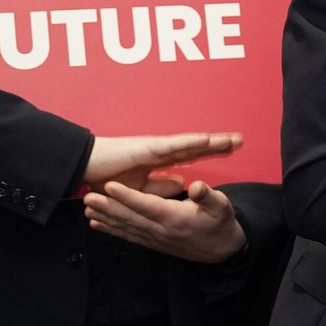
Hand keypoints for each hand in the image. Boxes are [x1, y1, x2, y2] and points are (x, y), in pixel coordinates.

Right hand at [83, 132, 241, 192]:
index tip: (233, 149)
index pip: (192, 154)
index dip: (211, 151)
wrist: (84, 167)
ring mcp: (154, 147)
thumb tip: (182, 184)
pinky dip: (189, 142)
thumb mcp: (140, 186)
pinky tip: (205, 140)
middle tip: (242, 140)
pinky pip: (171, 145)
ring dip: (210, 141)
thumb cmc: (107, 175)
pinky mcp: (145, 148)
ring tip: (231, 139)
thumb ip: (161, 185)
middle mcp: (161, 150)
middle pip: (196, 146)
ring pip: (189, 143)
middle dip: (219, 143)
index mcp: (160, 159)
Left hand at [86, 179, 246, 263]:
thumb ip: (207, 195)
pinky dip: (111, 230)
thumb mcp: (221, 205)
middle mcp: (161, 230)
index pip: (147, 206)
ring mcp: (155, 238)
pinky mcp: (152, 243)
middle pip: (130, 217)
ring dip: (104, 217)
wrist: (221, 249)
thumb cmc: (220, 223)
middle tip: (88, 196)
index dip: (128, 196)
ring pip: (125, 227)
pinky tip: (96, 224)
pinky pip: (128, 236)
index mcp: (176, 218)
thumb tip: (196, 186)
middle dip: (107, 206)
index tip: (111, 186)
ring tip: (86, 208)